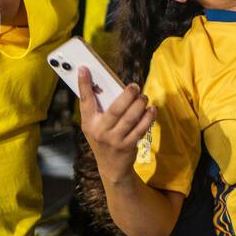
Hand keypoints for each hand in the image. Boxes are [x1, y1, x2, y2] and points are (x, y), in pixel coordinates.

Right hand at [77, 67, 156, 184]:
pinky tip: (151, 109)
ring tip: (143, 97)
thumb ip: (100, 108)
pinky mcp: (128, 146)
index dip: (84, 84)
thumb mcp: (94, 125)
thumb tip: (110, 85)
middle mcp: (100, 131)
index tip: (84, 68)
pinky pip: (141, 129)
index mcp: (89, 123)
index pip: (85, 101)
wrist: (111, 166)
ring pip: (130, 118)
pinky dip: (148, 117)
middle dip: (127, 95)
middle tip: (134, 86)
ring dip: (140, 104)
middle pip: (115, 110)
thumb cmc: (103, 138)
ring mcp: (114, 140)